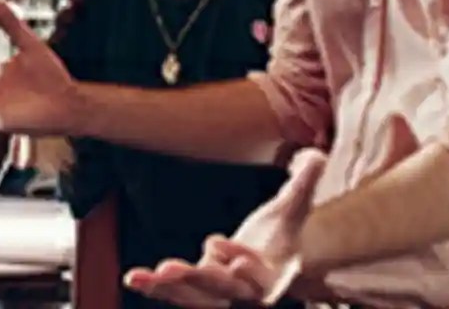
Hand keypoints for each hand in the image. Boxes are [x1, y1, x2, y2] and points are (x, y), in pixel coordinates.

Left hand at [123, 149, 328, 306]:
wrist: (268, 255)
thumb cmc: (281, 233)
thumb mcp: (293, 206)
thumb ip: (304, 182)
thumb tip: (316, 153)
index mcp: (273, 276)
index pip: (261, 278)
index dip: (247, 268)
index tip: (236, 259)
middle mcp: (244, 290)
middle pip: (222, 289)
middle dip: (199, 280)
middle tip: (174, 268)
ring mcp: (217, 292)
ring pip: (195, 295)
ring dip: (170, 287)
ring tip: (147, 276)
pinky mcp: (195, 288)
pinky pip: (175, 292)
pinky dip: (155, 287)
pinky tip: (132, 278)